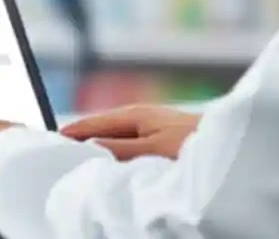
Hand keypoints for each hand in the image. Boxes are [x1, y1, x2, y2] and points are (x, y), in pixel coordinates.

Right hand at [60, 105, 199, 160]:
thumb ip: (120, 149)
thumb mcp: (151, 149)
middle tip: (58, 154)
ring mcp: (149, 126)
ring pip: (114, 137)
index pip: (91, 123)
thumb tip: (90, 145)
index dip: (71, 133)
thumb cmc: (192, 142)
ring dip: (98, 147)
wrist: (228, 141)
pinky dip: (114, 152)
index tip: (50, 142)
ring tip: (79, 161)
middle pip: (100, 129)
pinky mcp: (158, 137)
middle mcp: (139, 116)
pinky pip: (127, 143)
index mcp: (133, 114)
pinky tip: (112, 164)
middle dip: (81, 140)